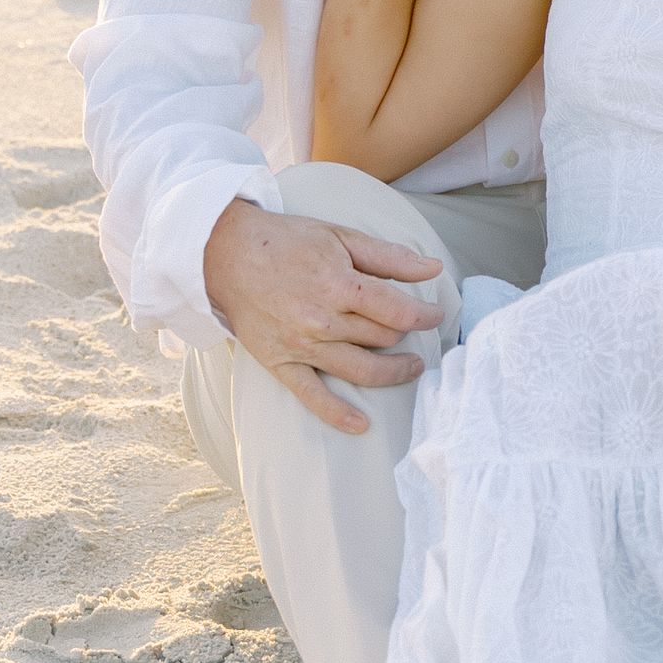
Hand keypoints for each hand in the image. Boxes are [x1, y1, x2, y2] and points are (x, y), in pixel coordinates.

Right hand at [202, 197, 445, 433]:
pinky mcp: (280, 363)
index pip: (398, 311)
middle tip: (417, 334)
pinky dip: (337, 414)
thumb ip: (389, 256)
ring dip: (392, 373)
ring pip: (361, 370)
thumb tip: (434, 268)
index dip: (425, 315)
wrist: (226, 255)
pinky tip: (360, 425)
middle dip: (407, 337)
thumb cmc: (286, 241)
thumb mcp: (340, 236)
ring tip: (410, 369)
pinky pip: (312, 396)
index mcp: (340, 285)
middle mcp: (323, 320)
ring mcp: (301, 346)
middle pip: (382, 339)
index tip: (435, 315)